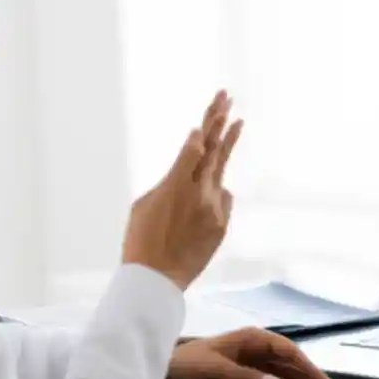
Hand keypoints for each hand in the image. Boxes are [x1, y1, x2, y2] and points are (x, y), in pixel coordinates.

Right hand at [122, 91, 242, 290]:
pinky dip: (213, 194)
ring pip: (222, 171)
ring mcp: (215, 210)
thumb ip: (170, 183)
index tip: (212, 114)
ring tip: (237, 121)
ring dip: (227, 145)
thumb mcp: (144, 205)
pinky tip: (202, 199)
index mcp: (176, 185)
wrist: (156, 281)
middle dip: (219, 121)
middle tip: (226, 98)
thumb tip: (191, 174)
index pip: (194, 148)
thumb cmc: (141, 241)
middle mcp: (200, 193)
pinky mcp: (222, 225)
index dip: (203, 130)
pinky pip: (221, 200)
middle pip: (213, 149)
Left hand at [166, 327, 340, 378]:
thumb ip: (248, 378)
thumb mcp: (217, 370)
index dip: (308, 366)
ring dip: (301, 378)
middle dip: (310, 372)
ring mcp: (251, 356)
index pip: (288, 350)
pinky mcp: (246, 368)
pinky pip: (272, 375)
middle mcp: (256, 344)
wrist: (168, 367)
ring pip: (283, 367)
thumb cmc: (191, 363)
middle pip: (290, 357)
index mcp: (252, 337)